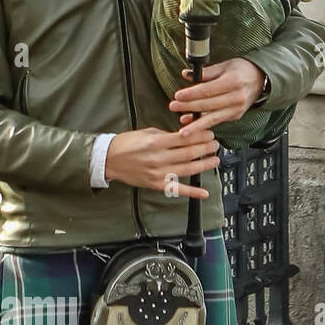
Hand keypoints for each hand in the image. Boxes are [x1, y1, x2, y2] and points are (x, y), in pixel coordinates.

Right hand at [105, 120, 222, 198]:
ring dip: (204, 164)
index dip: (200, 136)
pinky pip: (177, 189)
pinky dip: (192, 192)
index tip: (209, 134)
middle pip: (189, 153)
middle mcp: (158, 158)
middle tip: (215, 144)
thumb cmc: (127, 144)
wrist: (109, 159)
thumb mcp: (147, 132)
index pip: (185, 138)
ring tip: (215, 159)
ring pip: (187, 169)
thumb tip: (187, 134)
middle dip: (206, 148)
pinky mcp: (156, 184)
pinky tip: (204, 192)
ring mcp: (158, 173)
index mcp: (156, 142)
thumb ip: (167, 134)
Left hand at [167, 57, 265, 127]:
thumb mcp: (225, 66)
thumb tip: (187, 75)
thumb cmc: (242, 70)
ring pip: (212, 119)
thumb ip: (205, 72)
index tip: (178, 96)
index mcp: (233, 82)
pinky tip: (191, 126)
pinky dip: (203, 124)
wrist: (260, 79)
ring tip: (182, 130)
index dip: (192, 94)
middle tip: (173, 107)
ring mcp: (236, 109)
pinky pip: (216, 121)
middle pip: (208, 105)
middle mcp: (236, 98)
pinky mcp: (235, 116)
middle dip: (188, 107)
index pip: (208, 90)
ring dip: (195, 125)